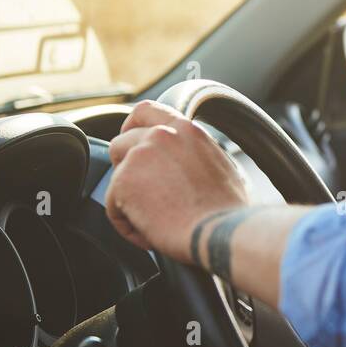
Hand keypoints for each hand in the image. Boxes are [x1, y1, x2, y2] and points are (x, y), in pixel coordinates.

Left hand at [105, 101, 249, 263]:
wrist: (223, 232)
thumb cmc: (232, 212)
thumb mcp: (225, 168)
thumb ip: (200, 157)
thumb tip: (195, 168)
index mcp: (187, 130)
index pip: (146, 111)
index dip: (131, 127)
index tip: (131, 145)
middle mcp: (161, 135)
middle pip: (121, 142)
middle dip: (125, 168)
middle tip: (141, 192)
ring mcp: (140, 155)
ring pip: (115, 177)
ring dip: (129, 199)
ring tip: (153, 223)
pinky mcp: (124, 181)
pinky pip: (114, 207)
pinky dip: (128, 225)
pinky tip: (151, 235)